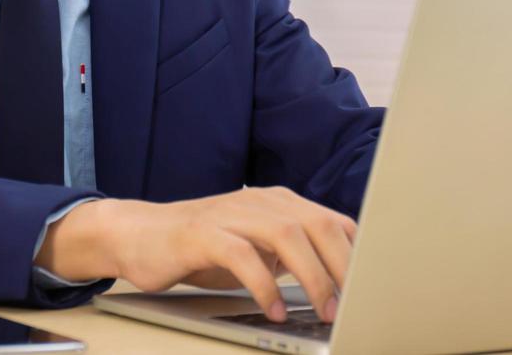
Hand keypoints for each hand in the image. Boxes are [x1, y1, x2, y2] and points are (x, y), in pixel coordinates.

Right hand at [35, 187, 356, 322]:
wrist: (139, 235)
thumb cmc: (201, 246)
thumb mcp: (256, 249)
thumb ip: (292, 256)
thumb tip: (338, 282)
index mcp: (278, 203)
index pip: (332, 221)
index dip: (358, 253)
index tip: (373, 286)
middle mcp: (259, 201)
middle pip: (316, 224)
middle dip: (343, 265)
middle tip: (355, 303)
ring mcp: (230, 214)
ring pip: (286, 234)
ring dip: (312, 275)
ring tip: (322, 309)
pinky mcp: (201, 233)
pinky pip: (241, 255)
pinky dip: (263, 283)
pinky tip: (273, 308)